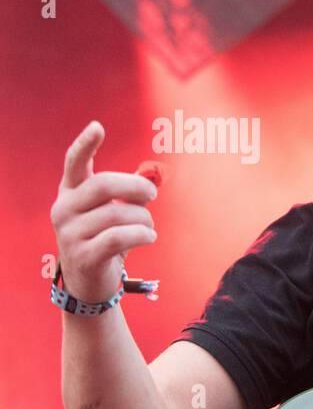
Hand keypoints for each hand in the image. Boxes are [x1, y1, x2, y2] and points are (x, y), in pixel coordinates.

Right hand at [49, 121, 159, 304]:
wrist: (89, 282)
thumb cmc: (105, 239)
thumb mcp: (112, 213)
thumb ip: (128, 194)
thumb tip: (152, 178)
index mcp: (70, 193)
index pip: (74, 163)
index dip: (86, 144)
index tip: (97, 127)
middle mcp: (64, 209)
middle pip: (104, 184)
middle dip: (136, 187)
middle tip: (152, 195)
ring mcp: (70, 233)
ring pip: (118, 214)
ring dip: (144, 219)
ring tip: (148, 227)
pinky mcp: (83, 256)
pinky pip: (120, 237)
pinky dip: (142, 235)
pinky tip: (149, 237)